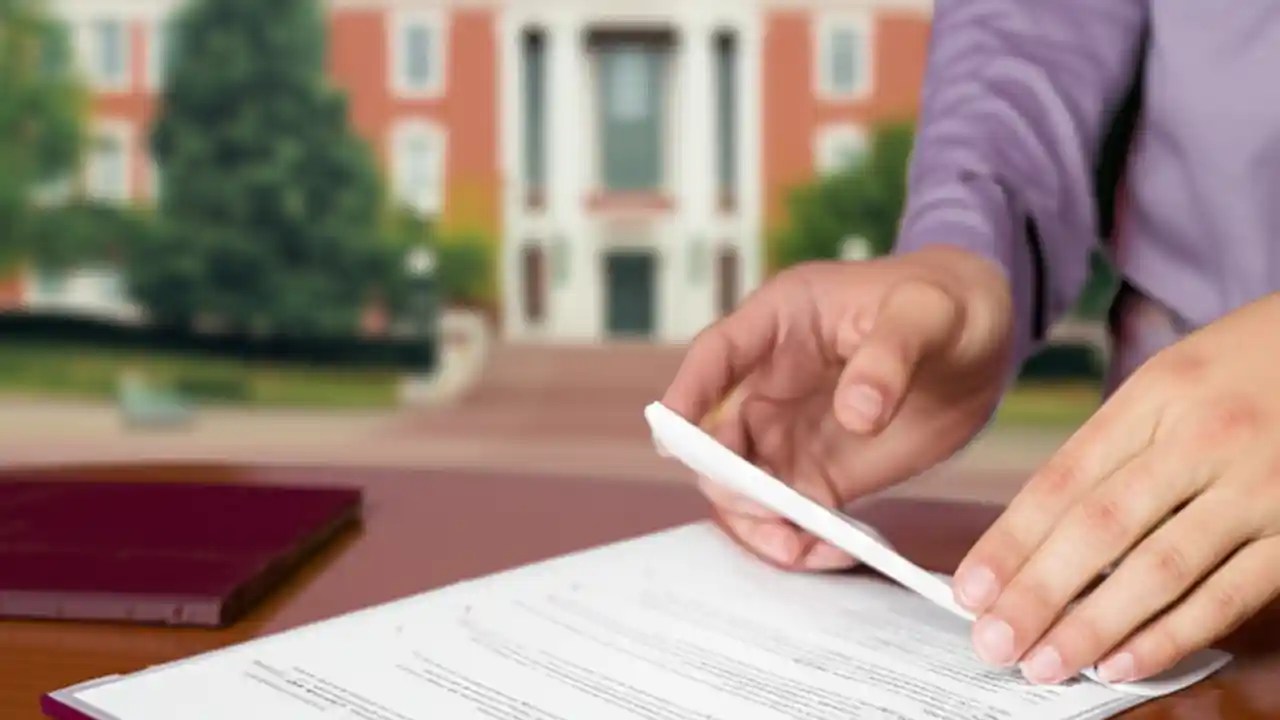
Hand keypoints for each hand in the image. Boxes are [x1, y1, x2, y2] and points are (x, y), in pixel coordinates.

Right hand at [661, 246, 1012, 570]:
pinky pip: (791, 513)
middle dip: (727, 480)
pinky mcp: (821, 472)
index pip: (715, 355)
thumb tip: (855, 415)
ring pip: (745, 485)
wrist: (983, 341)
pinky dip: (799, 539)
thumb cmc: (945, 302)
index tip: (671, 437)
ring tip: (800, 548)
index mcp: (781, 321)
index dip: (687, 394)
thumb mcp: (924, 314)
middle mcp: (771, 381)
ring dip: (758, 522)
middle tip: (767, 510)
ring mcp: (791, 431)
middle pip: (717, 437)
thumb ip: (889, 357)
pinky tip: (830, 552)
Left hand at [953, 293, 1279, 684]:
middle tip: (993, 641)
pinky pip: (1228, 594)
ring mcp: (1256, 488)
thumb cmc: (1250, 367)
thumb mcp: (1172, 381)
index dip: (1011, 541)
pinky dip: (1172, 635)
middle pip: (1100, 527)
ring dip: (1094, 625)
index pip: (1064, 480)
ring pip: (1159, 569)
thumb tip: (1043, 528)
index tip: (972, 588)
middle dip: (1038, 593)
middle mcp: (1201, 440)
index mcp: (1154, 397)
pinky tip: (1123, 662)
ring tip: (1045, 663)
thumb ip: (1116, 446)